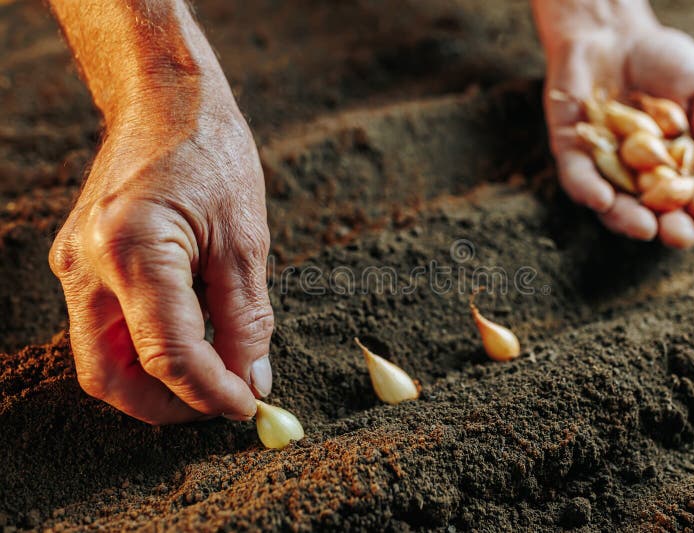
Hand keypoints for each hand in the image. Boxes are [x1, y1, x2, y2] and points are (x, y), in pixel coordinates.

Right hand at [49, 98, 272, 424]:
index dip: (210, 393)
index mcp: (133, 250)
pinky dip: (143, 353)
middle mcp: (87, 265)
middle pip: (111, 376)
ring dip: (154, 384)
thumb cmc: (211, 154)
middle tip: (222, 405)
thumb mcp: (246, 238)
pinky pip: (103, 332)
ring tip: (211, 378)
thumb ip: (247, 317)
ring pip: (101, 361)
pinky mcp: (78, 266)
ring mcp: (73, 266)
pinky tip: (188, 345)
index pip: (167, 355)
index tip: (248, 406)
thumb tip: (251, 380)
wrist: (164, 102)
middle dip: (169, 405)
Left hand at [535, 1, 693, 247]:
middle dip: (669, 228)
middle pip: (654, 213)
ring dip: (627, 220)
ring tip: (645, 228)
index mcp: (678, 168)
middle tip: (681, 235)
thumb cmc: (666, 63)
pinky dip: (588, 191)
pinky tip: (602, 200)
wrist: (614, 33)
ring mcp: (604, 169)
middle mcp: (640, 177)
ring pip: (613, 206)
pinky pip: (577, 179)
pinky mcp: (571, 154)